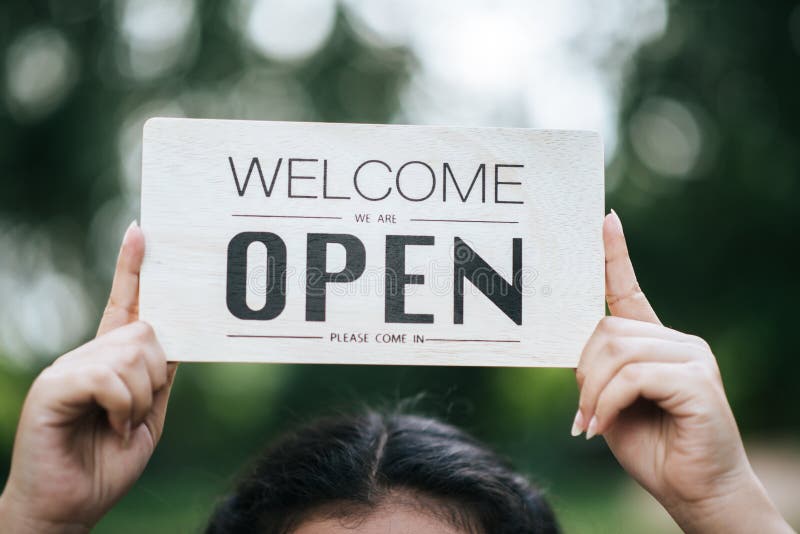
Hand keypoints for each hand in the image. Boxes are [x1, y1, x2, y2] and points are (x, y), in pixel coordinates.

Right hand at [0, 222, 176, 532]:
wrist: (68, 508)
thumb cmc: (106, 464)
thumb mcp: (150, 414)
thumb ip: (159, 375)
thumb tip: (175, 338)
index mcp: (110, 360)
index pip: (125, 304)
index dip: (133, 269)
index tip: (141, 231)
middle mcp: (87, 355)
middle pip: (146, 331)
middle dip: (156, 375)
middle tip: (137, 412)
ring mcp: (67, 367)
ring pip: (133, 353)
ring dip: (141, 398)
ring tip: (120, 425)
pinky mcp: (54, 386)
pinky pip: (109, 377)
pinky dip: (124, 407)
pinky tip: (111, 427)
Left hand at [572, 211, 791, 532]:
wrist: (696, 493)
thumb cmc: (653, 449)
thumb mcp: (612, 403)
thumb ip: (600, 372)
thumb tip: (578, 351)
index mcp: (656, 343)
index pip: (629, 289)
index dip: (614, 255)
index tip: (603, 219)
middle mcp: (678, 341)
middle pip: (607, 330)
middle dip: (584, 373)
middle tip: (583, 412)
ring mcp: (692, 357)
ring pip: (617, 351)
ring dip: (593, 392)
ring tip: (591, 423)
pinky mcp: (696, 379)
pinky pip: (632, 376)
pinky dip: (607, 403)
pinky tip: (601, 427)